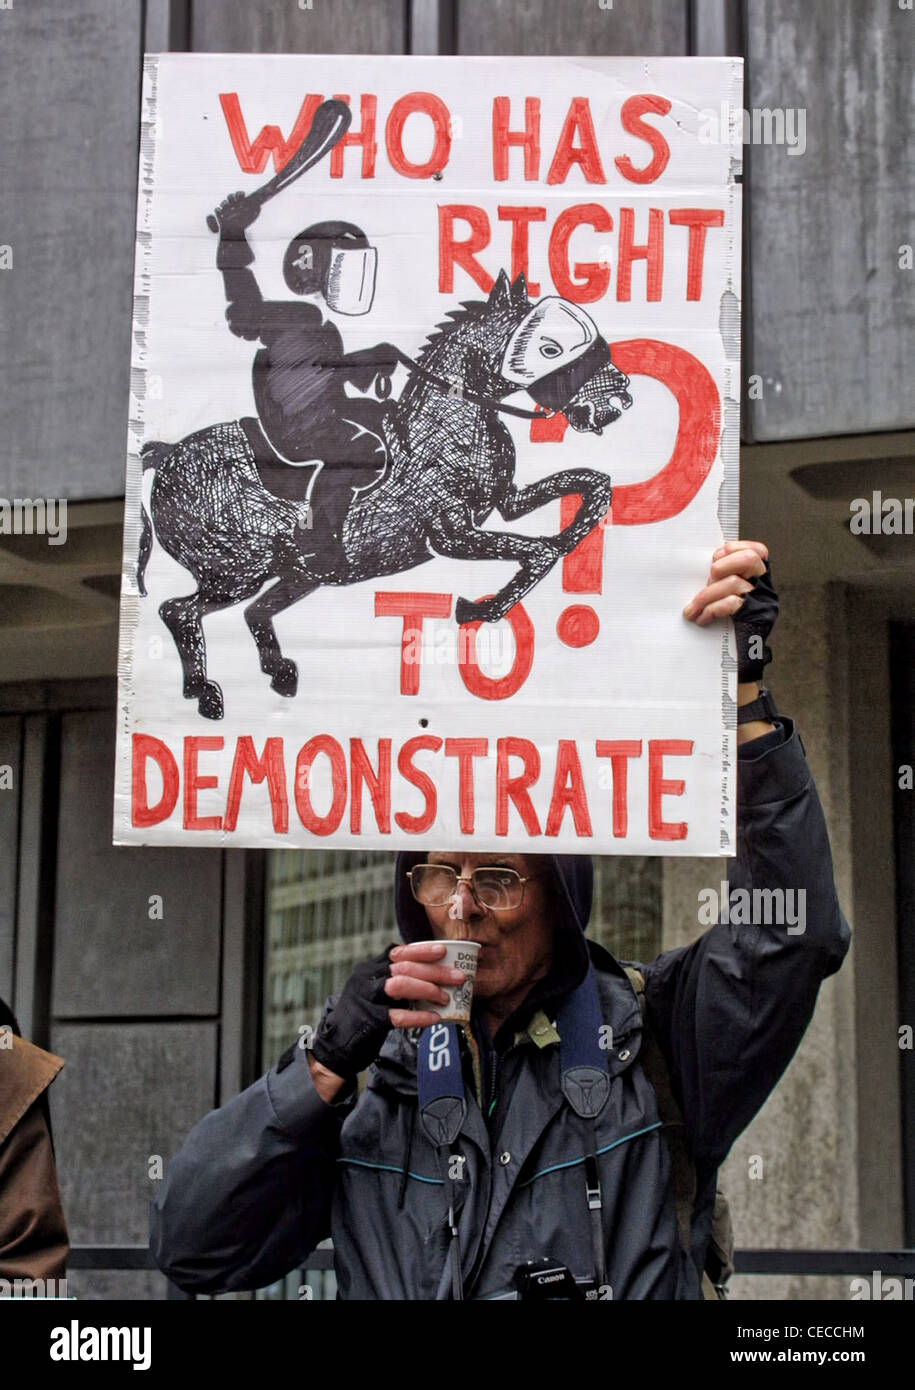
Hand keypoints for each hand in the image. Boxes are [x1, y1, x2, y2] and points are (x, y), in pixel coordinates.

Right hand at [212, 190, 259, 236]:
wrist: (235, 231)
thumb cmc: (243, 223)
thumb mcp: (251, 217)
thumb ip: (256, 211)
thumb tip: (260, 206)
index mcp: (239, 202)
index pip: (239, 194)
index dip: (240, 194)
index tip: (242, 195)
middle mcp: (231, 204)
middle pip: (230, 196)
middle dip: (232, 197)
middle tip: (235, 200)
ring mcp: (224, 209)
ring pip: (224, 203)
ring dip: (225, 203)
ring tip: (228, 207)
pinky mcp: (219, 214)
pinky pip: (217, 210)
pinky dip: (218, 211)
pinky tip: (221, 214)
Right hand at [308, 943, 464, 1081]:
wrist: (336, 1045)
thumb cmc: (364, 1015)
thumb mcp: (374, 991)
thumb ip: (395, 982)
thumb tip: (434, 978)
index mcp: (369, 968)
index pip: (397, 952)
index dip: (421, 950)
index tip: (443, 951)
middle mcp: (366, 979)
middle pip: (403, 967)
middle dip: (434, 972)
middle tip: (457, 977)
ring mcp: (365, 1000)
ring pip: (398, 985)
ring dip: (426, 989)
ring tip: (445, 998)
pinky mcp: (369, 1021)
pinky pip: (397, 1016)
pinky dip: (418, 1016)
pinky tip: (434, 1018)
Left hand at [683, 540, 777, 680]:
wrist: (738, 670)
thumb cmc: (725, 634)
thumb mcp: (723, 602)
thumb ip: (720, 584)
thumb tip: (702, 569)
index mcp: (759, 582)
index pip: (759, 552)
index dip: (736, 548)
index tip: (715, 558)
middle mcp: (766, 590)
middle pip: (751, 559)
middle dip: (723, 565)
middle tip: (707, 578)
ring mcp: (763, 604)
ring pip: (735, 584)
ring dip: (706, 595)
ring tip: (691, 610)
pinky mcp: (756, 620)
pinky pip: (733, 604)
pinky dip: (712, 609)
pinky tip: (701, 619)